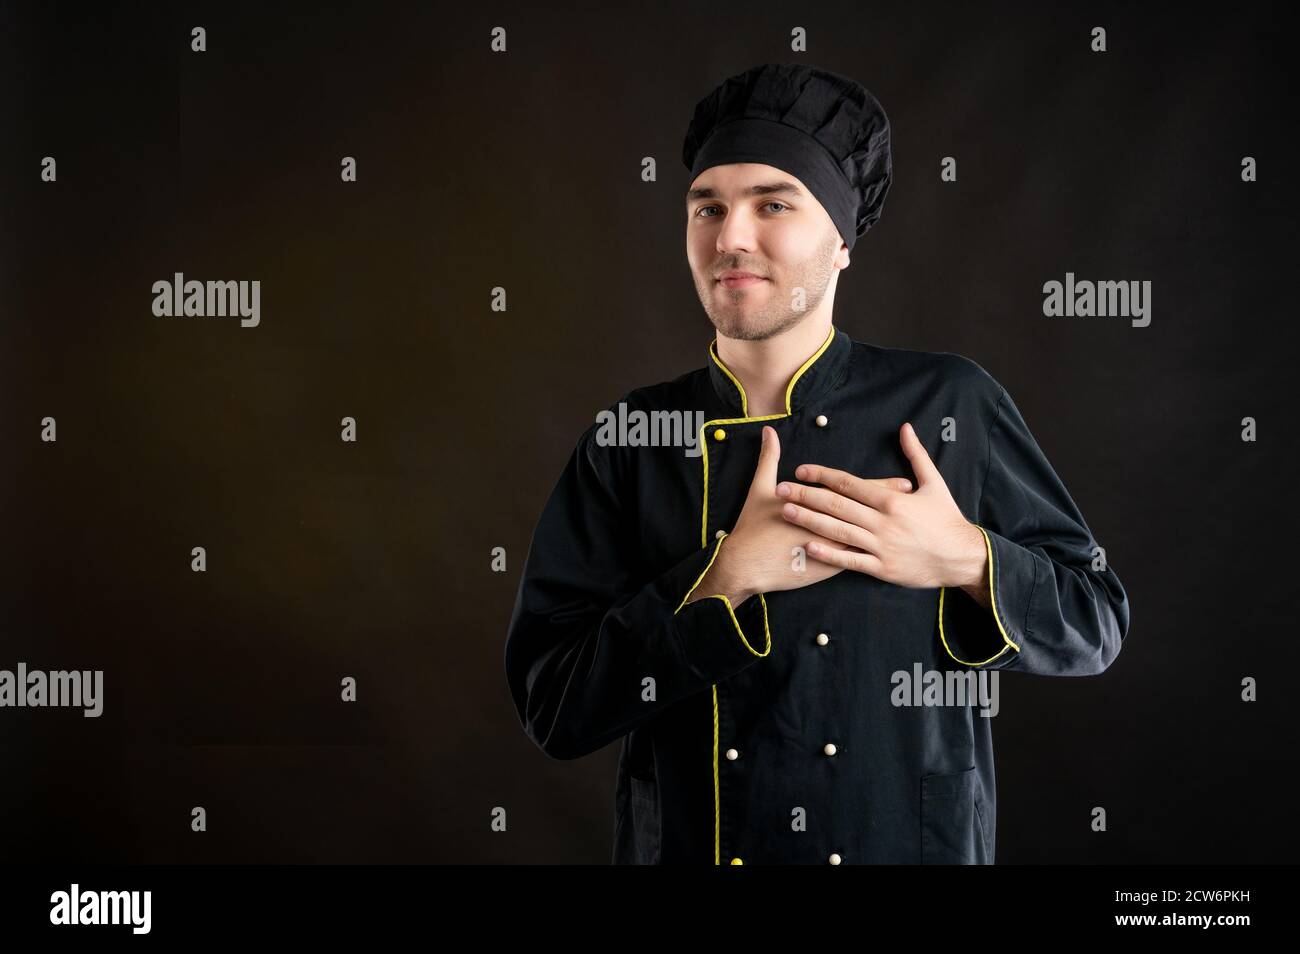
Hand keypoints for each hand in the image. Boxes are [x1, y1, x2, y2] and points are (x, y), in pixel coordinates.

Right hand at [687, 425, 912, 604]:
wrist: (745, 566)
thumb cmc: (753, 528)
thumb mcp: (759, 489)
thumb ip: (768, 459)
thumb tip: (770, 432)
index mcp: (820, 503)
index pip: (859, 491)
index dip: (883, 486)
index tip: (906, 482)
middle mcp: (831, 525)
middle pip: (870, 515)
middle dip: (896, 509)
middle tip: (918, 505)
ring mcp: (832, 549)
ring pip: (869, 539)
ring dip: (890, 534)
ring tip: (911, 528)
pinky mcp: (828, 570)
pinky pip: (857, 562)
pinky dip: (873, 555)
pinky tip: (890, 554)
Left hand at [776, 421, 985, 588]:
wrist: (962, 557)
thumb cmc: (947, 519)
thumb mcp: (935, 483)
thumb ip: (916, 455)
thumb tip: (905, 427)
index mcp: (892, 500)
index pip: (850, 484)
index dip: (823, 475)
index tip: (802, 469)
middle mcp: (884, 522)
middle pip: (837, 505)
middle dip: (806, 495)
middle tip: (780, 489)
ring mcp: (882, 546)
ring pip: (839, 531)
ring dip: (809, 520)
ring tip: (785, 511)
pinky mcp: (883, 568)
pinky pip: (851, 560)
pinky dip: (829, 553)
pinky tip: (808, 546)